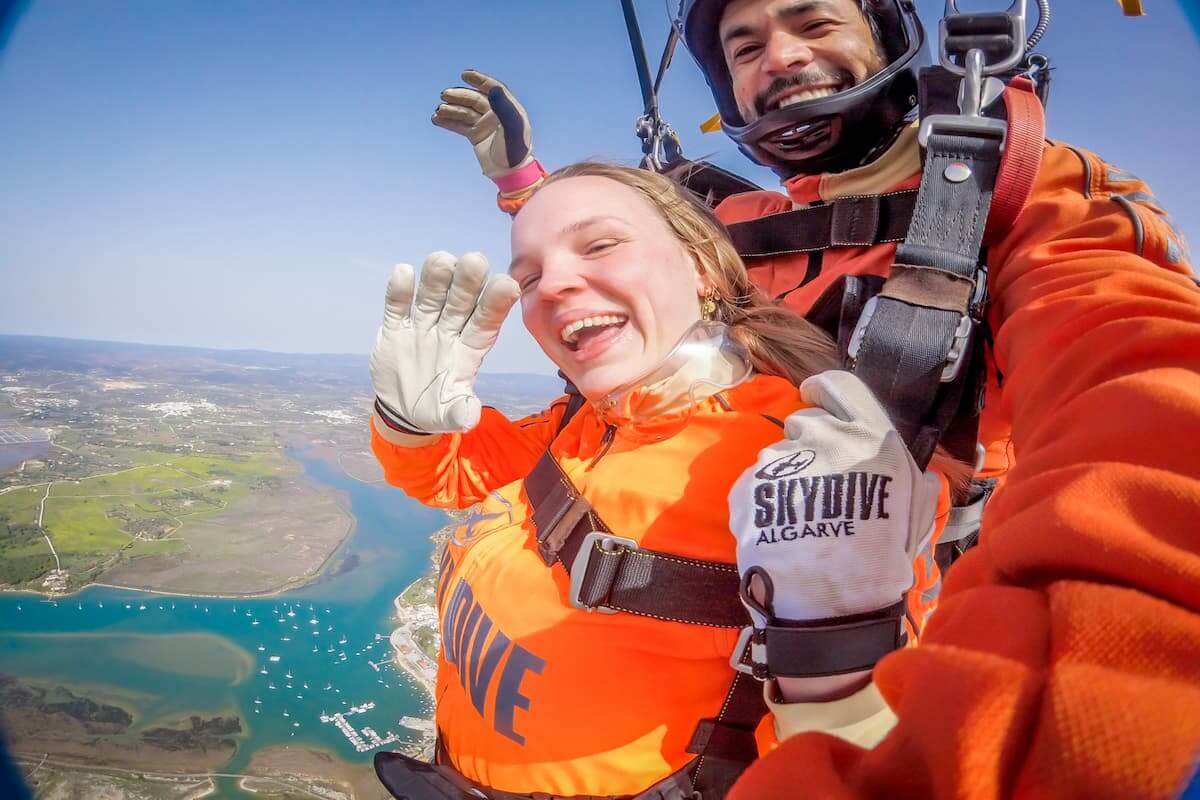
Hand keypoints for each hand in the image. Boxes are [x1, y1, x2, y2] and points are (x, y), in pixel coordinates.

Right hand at [370, 252, 519, 433]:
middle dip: (468, 282)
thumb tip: (470, 416)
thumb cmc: (437, 410)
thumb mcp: (450, 416)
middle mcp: (449, 331)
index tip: (509, 284)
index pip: (486, 321)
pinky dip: (399, 291)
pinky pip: (398, 306)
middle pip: (461, 302)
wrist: (403, 410)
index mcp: (469, 349)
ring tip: (441, 260)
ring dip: (436, 278)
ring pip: (432, 296)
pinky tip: (403, 273)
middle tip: (475, 260)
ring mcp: (422, 327)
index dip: (497, 303)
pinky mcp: (395, 329)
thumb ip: (460, 412)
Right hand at [432, 70, 537, 184]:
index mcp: (508, 109)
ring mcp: (485, 124)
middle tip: (444, 95)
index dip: (479, 80)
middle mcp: (496, 114)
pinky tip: (436, 119)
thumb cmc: (515, 153)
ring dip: (451, 109)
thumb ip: (504, 108)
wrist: (509, 175)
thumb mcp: (512, 129)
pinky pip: (460, 125)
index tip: (464, 75)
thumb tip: (493, 88)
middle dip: (459, 96)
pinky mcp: (475, 135)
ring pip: (465, 112)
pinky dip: (448, 122)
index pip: (493, 88)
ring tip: (438, 111)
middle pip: (474, 99)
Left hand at [728, 370, 940, 622]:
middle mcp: (824, 439)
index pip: (840, 386)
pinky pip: (754, 483)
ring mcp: (782, 461)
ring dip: (787, 476)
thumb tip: (919, 469)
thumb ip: (912, 478)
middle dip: (809, 442)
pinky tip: (781, 529)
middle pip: (804, 419)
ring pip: (778, 453)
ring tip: (802, 516)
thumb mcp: (916, 512)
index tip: (818, 396)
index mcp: (871, 438)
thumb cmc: (882, 561)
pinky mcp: (750, 486)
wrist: (834, 608)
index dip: (825, 390)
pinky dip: (763, 501)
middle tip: (820, 482)